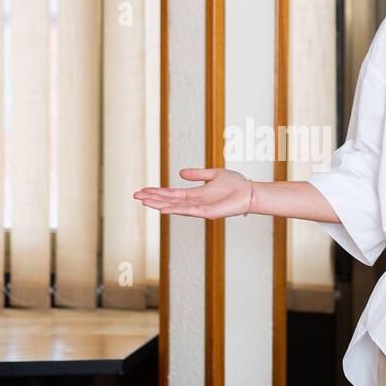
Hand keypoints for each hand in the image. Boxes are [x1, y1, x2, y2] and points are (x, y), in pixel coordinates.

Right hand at [133, 168, 253, 219]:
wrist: (250, 192)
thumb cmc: (236, 185)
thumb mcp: (213, 174)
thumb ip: (197, 174)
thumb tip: (180, 173)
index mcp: (195, 194)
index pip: (171, 194)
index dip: (157, 192)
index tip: (143, 190)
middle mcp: (195, 202)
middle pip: (169, 201)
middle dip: (152, 199)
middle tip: (135, 196)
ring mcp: (200, 209)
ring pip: (175, 207)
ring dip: (159, 204)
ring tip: (144, 202)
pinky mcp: (208, 212)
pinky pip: (189, 211)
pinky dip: (175, 210)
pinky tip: (163, 209)